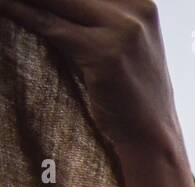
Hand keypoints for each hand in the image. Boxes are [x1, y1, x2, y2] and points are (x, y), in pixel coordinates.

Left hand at [0, 0, 194, 186]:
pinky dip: (17, 12)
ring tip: (5, 1)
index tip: (37, 1)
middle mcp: (137, 10)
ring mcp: (123, 30)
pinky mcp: (104, 52)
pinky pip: (47, 25)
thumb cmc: (131, 94)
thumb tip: (48, 6)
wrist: (152, 136)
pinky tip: (3, 6)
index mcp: (142, 3)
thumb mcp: (122, 43)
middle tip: (11, 0)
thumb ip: (95, 17)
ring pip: (54, 0)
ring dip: (24, 0)